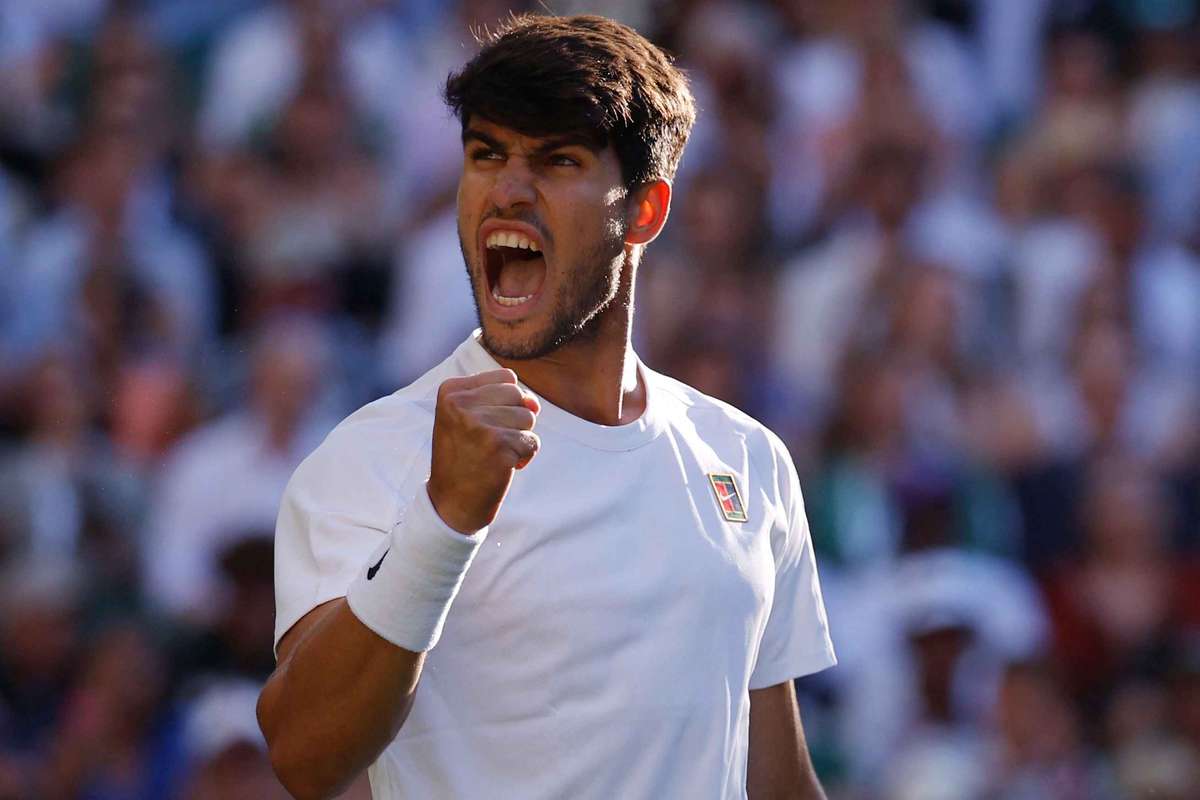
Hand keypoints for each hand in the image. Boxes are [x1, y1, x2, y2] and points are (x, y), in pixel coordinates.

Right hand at [426, 369, 539, 532]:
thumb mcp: (470, 417)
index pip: (506, 377)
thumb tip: (534, 404)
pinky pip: (532, 442)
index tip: (485, 424)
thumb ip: (503, 398)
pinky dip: (523, 456)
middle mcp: (461, 404)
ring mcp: (479, 425)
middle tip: (489, 442)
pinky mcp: (498, 446)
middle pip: (518, 395)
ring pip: (528, 418)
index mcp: (450, 390)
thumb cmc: (465, 456)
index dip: (507, 402)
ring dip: (518, 439)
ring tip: (494, 454)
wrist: (451, 502)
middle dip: (514, 420)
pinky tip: (501, 466)